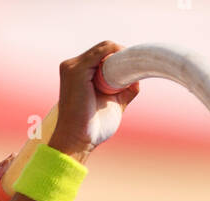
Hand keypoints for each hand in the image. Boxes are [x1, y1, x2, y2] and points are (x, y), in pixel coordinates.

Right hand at [49, 40, 138, 159]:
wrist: (77, 143)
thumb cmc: (92, 128)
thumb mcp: (112, 104)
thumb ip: (123, 90)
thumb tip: (137, 79)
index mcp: (77, 72)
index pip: (102, 54)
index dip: (120, 60)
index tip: (133, 71)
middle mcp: (72, 66)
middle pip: (104, 49)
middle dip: (123, 58)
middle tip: (137, 71)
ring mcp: (73, 67)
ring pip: (105, 48)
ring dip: (122, 58)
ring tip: (132, 73)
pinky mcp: (77, 71)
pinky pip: (103, 52)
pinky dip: (118, 55)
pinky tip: (128, 67)